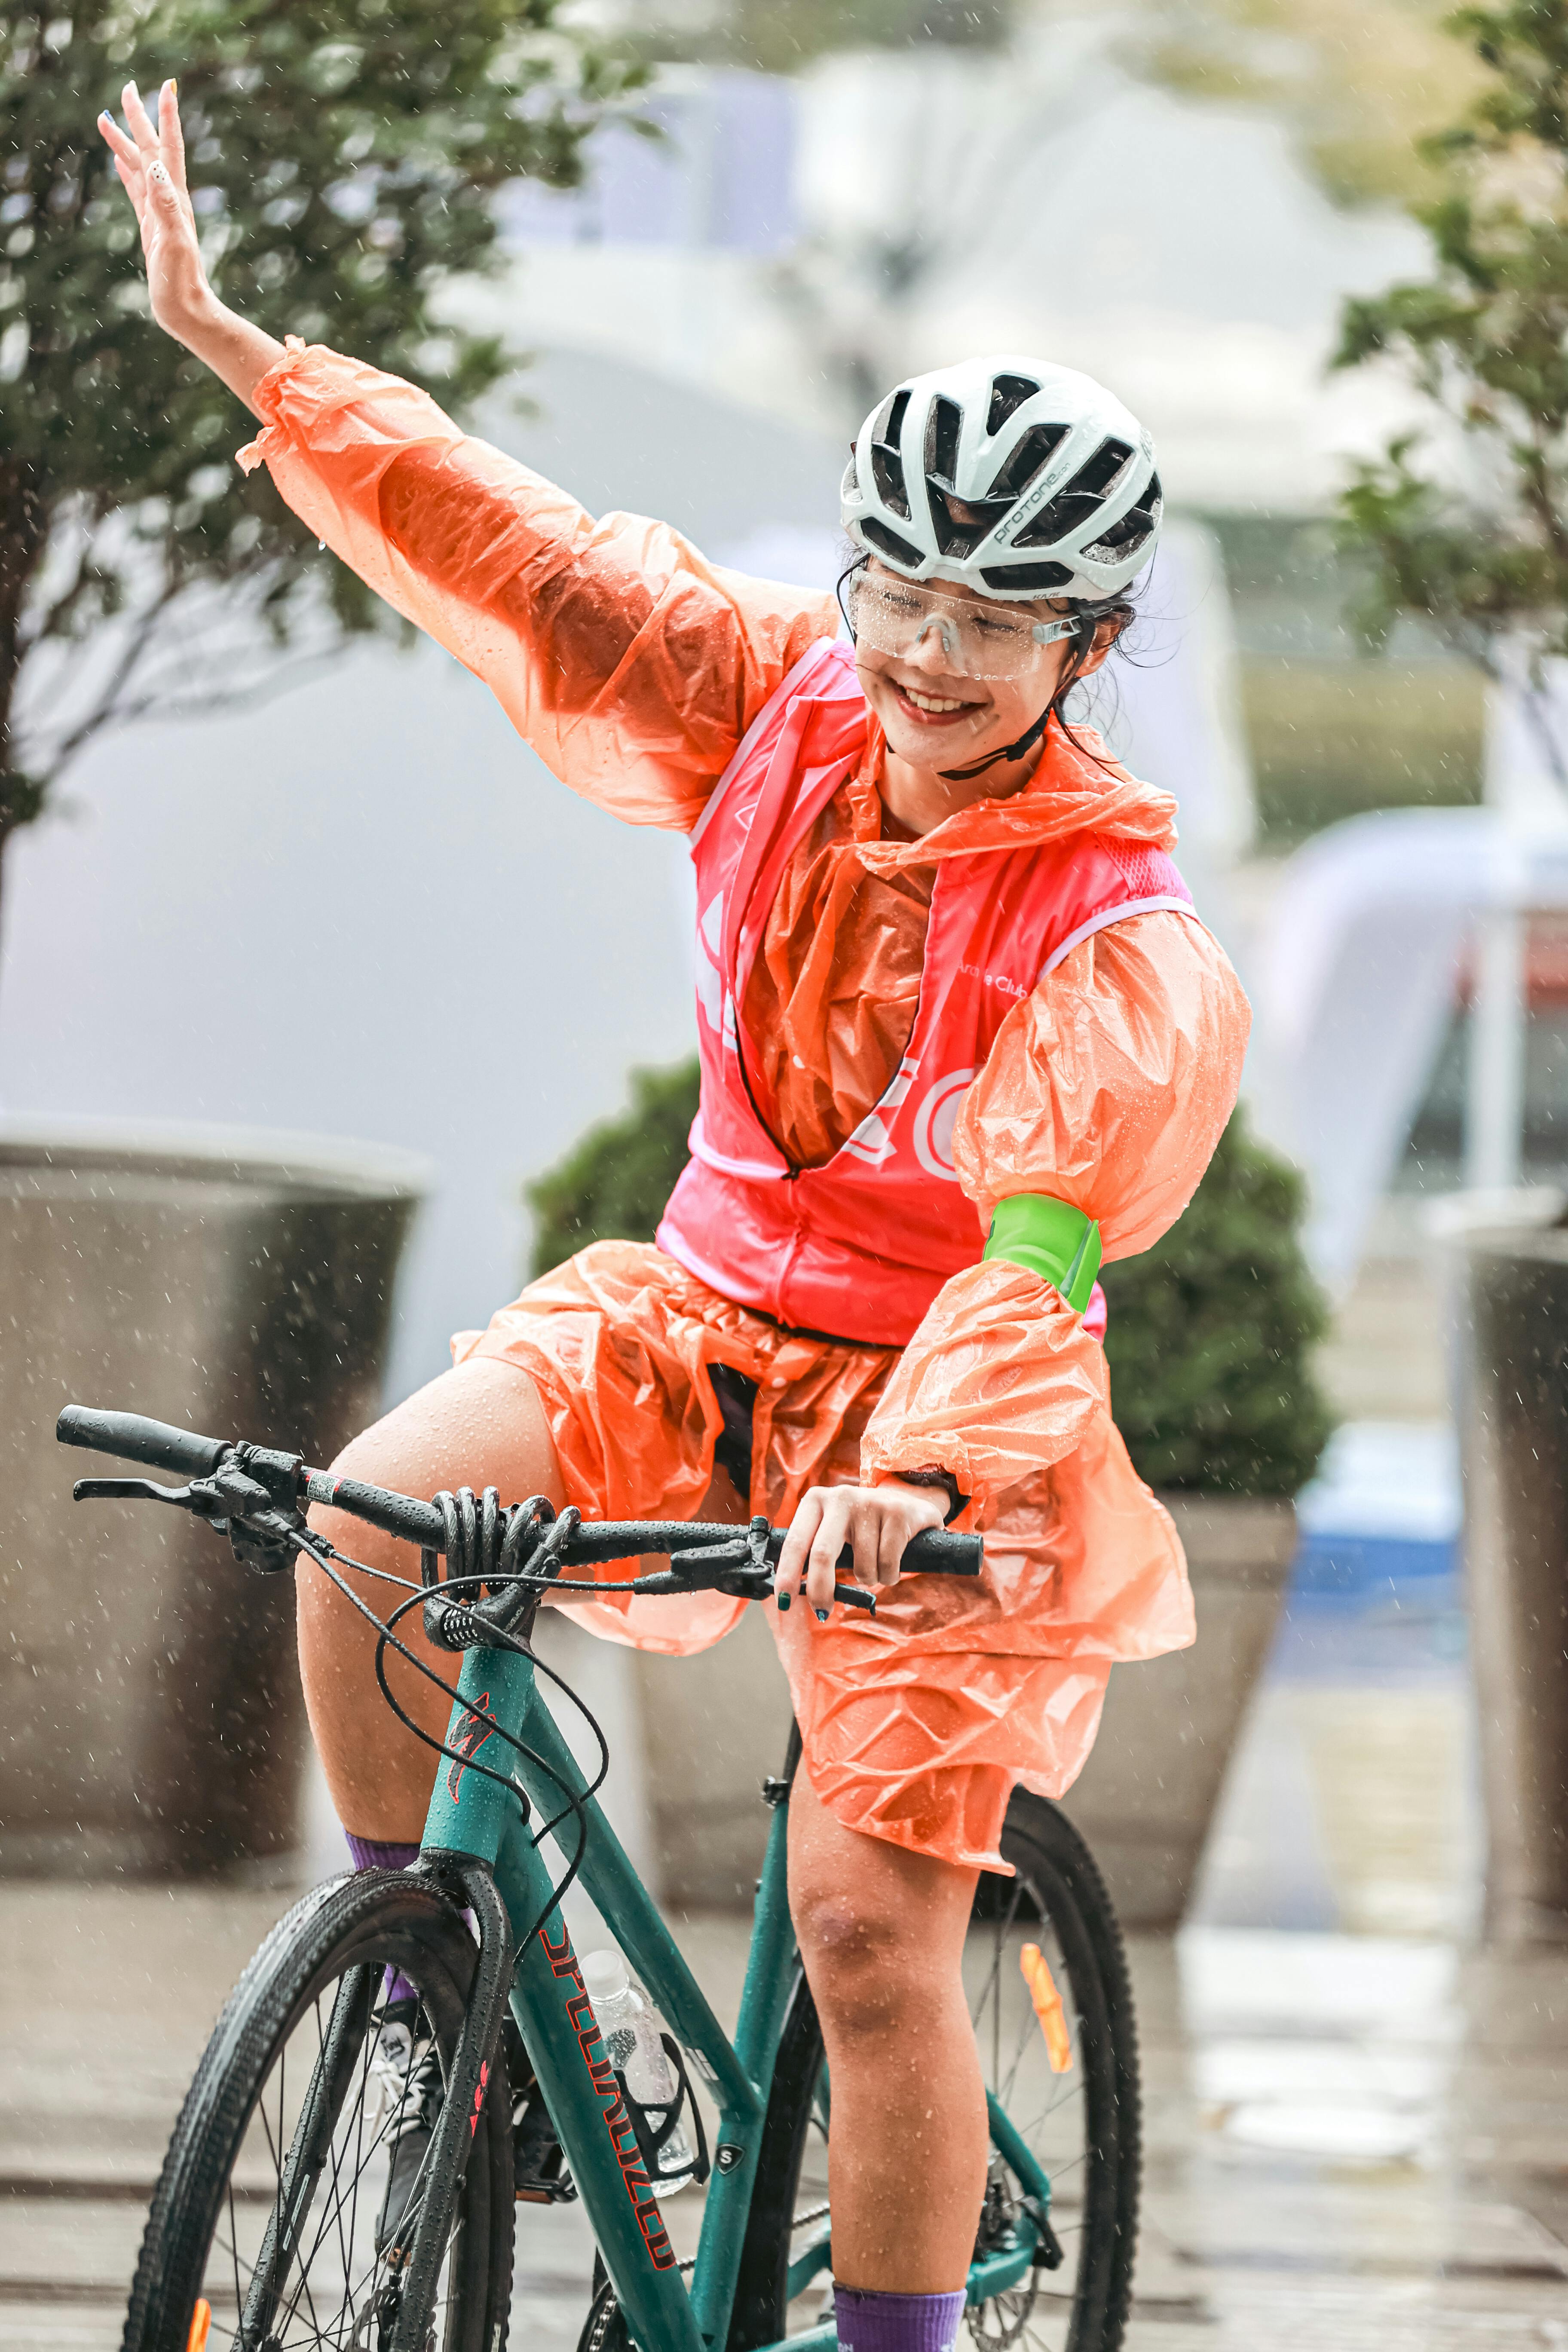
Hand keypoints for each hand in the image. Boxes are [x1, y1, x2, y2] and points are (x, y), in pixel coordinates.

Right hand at [98, 78, 212, 344]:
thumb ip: (166, 205)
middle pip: (150, 149)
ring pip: (138, 166)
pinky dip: (127, 172)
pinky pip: (136, 190)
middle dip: (138, 117)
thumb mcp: (174, 242)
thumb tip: (156, 166)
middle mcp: (168, 199)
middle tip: (127, 86)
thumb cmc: (181, 282)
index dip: (166, 116)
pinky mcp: (149, 226)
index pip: (168, 148)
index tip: (165, 84)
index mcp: (174, 198)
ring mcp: (158, 211)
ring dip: (124, 141)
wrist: (185, 310)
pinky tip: (119, 161)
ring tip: (103, 118)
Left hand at [777, 1480, 947, 1623]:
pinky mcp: (897, 1513)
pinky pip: (887, 1565)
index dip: (787, 1574)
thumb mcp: (833, 1528)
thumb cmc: (862, 1526)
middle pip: (822, 1554)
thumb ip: (813, 1550)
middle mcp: (840, 1497)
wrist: (910, 1504)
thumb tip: (790, 1592)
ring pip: (861, 1566)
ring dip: (868, 1579)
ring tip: (875, 1564)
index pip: (795, 1542)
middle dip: (820, 1589)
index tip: (783, 1601)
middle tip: (822, 1612)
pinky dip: (889, 1575)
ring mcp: (870, 1502)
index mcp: (816, 1501)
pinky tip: (892, 1562)